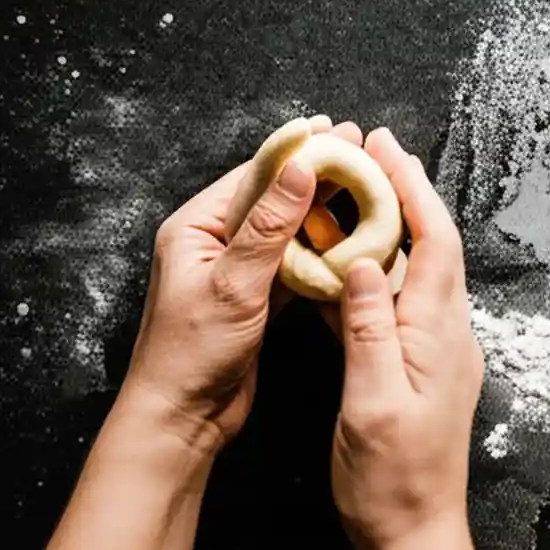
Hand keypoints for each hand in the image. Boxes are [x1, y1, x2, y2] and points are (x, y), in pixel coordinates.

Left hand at [121, 117, 363, 453]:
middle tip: (362, 151)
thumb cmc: (192, 353)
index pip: (255, 175)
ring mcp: (238, 272)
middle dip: (319, 175)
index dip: (298, 151)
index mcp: (196, 227)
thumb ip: (268, 226)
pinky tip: (351, 242)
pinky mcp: (257, 300)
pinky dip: (322, 253)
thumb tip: (298, 168)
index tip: (337, 131)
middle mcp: (215, 243)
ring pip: (289, 231)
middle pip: (275, 198)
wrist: (182, 418)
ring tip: (366, 189)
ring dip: (325, 213)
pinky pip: (294, 265)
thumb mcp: (233, 283)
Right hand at [331, 128, 485, 549]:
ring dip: (390, 230)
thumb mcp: (371, 404)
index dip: (413, 190)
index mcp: (438, 337)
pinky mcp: (421, 370)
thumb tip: (364, 263)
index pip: (435, 242)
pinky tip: (343, 267)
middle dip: (404, 195)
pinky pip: (400, 305)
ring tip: (352, 194)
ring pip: (416, 273)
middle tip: (369, 154)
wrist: (414, 536)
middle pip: (432, 247)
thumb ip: (369, 331)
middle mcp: (447, 336)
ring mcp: (437, 352)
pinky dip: (375, 276)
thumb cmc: (390, 482)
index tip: (385, 147)